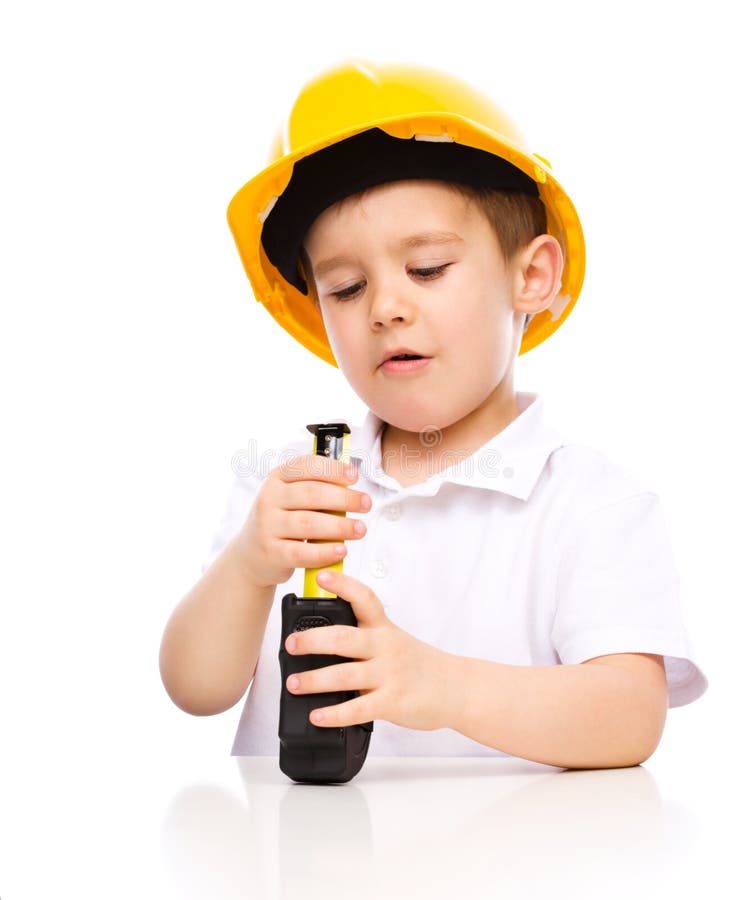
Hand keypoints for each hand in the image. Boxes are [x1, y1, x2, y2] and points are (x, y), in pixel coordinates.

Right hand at [237, 454, 371, 587]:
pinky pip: (302, 552)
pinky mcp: (271, 553)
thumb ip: (316, 487)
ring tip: (360, 529)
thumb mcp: (290, 497)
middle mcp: (269, 498)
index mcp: (277, 478)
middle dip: (344, 498)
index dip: (332, 469)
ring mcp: (267, 526)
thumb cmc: (281, 521)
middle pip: (312, 494)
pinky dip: (325, 551)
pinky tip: (341, 549)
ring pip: (308, 523)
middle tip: (366, 504)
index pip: (305, 466)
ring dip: (340, 526)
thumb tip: (351, 482)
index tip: (354, 476)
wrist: (251, 555)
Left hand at [284, 568, 453, 731]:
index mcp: (383, 628)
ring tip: (294, 683)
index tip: (322, 577)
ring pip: (344, 674)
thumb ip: (364, 636)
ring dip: (314, 680)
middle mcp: (385, 647)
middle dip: (312, 640)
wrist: (456, 688)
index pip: (363, 599)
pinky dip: (334, 714)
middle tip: (291, 644)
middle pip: (344, 637)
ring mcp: (389, 674)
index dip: (342, 585)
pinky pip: (358, 709)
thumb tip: (320, 637)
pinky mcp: (392, 702)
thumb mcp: (394, 639)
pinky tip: (317, 716)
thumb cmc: (419, 663)